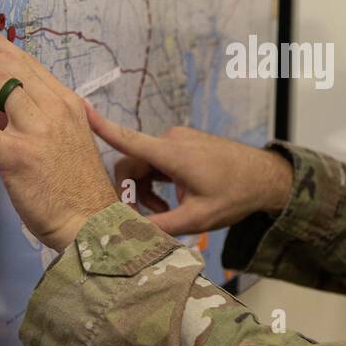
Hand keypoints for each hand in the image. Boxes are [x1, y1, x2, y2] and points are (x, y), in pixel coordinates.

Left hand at [0, 18, 117, 251]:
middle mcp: (55, 109)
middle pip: (9, 67)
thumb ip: (38, 122)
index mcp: (68, 104)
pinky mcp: (15, 154)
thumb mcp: (68, 143)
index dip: (0, 45)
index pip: (30, 64)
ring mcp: (35, 130)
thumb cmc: (79, 190)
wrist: (91, 222)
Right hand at [86, 108, 292, 235]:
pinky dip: (156, 182)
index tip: (80, 110)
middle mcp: (171, 140)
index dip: (102, 127)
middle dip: (130, 191)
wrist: (265, 177)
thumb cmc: (235, 195)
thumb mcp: (197, 218)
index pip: (128, 139)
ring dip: (144, 189)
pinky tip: (169, 201)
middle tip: (141, 219)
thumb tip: (129, 235)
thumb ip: (161, 226)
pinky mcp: (183, 144)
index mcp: (172, 153)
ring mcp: (177, 140)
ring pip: (143, 165)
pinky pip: (156, 162)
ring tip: (162, 212)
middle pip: (131, 163)